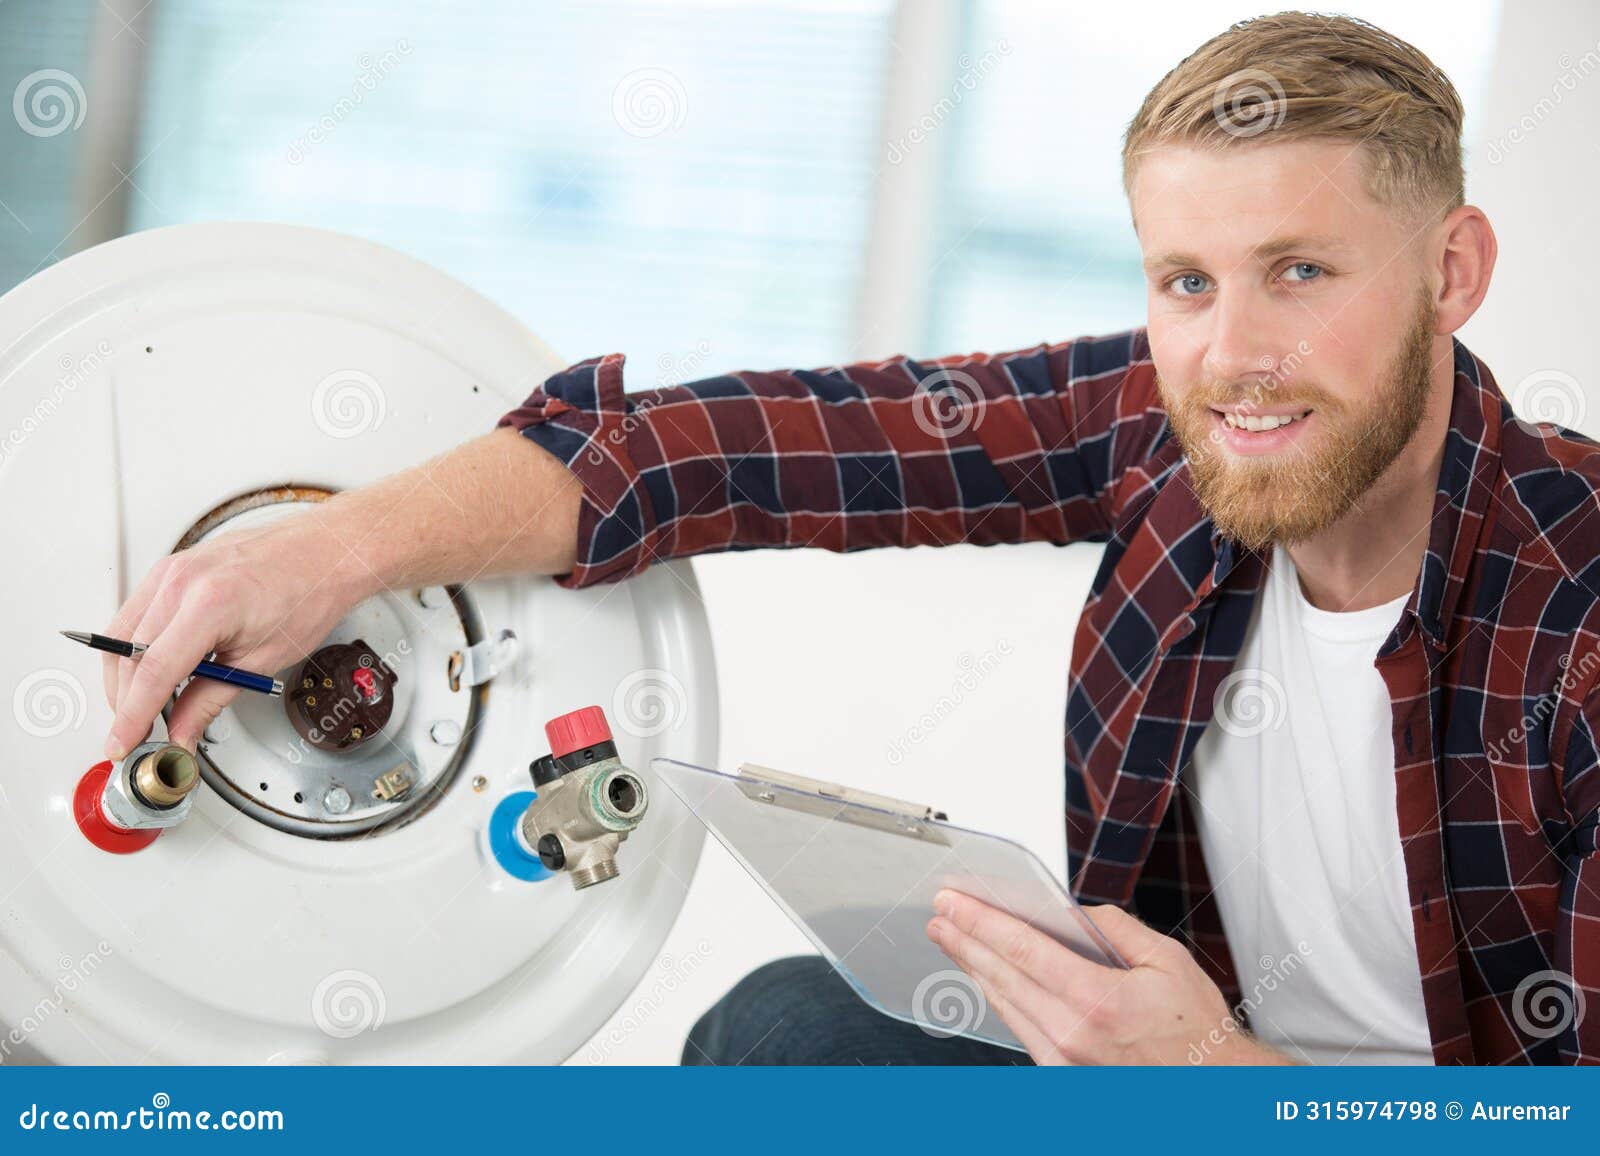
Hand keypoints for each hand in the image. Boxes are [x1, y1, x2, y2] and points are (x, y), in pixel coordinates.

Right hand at [101, 509, 371, 758]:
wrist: (324, 553)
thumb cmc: (307, 595)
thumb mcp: (262, 661)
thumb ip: (211, 700)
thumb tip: (182, 732)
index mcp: (209, 604)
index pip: (153, 673)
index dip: (131, 716)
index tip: (122, 743)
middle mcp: (182, 581)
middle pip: (129, 657)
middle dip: (126, 703)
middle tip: (138, 734)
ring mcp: (172, 570)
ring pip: (120, 636)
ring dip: (123, 678)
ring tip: (142, 708)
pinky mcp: (170, 567)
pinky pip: (132, 613)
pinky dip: (132, 648)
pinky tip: (149, 670)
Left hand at [926, 889, 1290, 1064]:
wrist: (1212, 1091)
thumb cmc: (1197, 1033)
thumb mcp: (1168, 961)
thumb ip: (1115, 928)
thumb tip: (1072, 913)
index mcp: (1098, 1001)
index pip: (1021, 949)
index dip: (980, 921)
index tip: (954, 901)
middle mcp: (1072, 1035)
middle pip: (1001, 976)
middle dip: (964, 940)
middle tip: (940, 915)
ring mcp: (1063, 1061)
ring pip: (1004, 1005)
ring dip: (974, 969)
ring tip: (954, 941)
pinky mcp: (1062, 1076)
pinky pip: (1020, 1030)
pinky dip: (1000, 1000)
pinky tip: (989, 981)